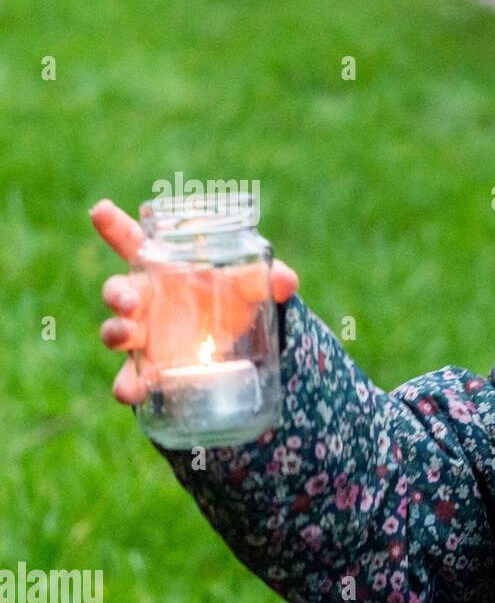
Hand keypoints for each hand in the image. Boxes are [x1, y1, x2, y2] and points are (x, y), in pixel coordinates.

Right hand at [91, 198, 298, 405]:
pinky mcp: (150, 367)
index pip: (133, 242)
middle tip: (129, 300)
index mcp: (164, 268)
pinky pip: (130, 377)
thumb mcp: (253, 285)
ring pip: (116, 331)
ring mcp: (144, 334)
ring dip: (116, 333)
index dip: (115, 226)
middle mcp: (146, 299)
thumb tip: (285, 281)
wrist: (240, 339)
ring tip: (128, 336)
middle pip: (118, 290)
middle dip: (117, 293)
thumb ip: (267, 280)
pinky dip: (127, 385)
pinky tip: (131, 392)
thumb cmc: (234, 296)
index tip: (101, 210)